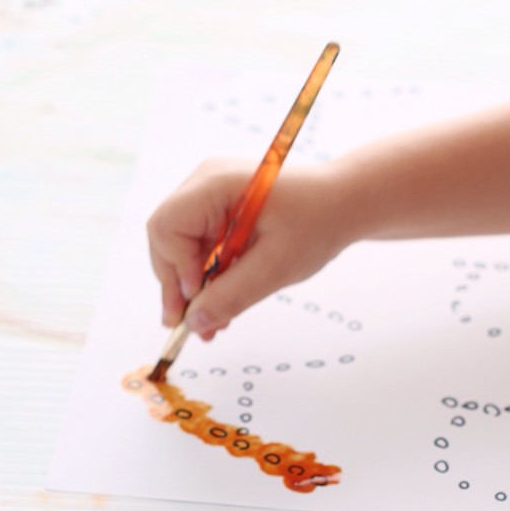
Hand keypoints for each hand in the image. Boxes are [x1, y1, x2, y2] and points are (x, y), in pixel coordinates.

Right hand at [146, 159, 350, 339]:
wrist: (343, 204)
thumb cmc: (317, 224)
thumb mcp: (277, 267)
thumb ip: (233, 295)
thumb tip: (193, 323)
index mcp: (216, 184)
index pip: (167, 227)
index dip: (176, 268)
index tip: (199, 300)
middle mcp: (204, 184)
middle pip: (166, 239)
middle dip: (178, 285)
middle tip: (191, 326)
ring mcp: (210, 196)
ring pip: (181, 249)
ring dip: (193, 289)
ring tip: (209, 327)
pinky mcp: (219, 212)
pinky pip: (200, 248)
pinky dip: (208, 279)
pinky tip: (219, 308)